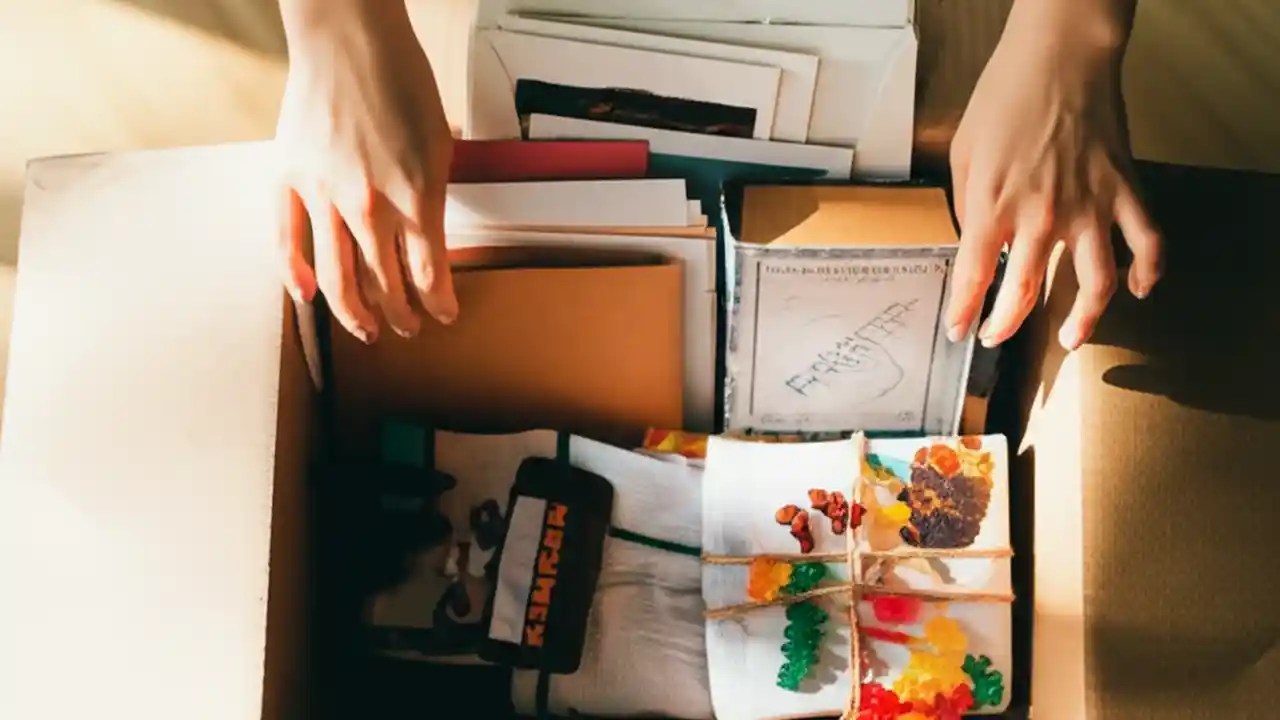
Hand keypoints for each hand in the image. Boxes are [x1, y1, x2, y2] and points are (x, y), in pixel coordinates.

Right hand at [275, 0, 456, 342]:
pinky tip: (308, 296)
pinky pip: (286, 241)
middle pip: (386, 284)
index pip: (429, 273)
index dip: (438, 304)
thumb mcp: (438, 145)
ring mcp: (324, 196)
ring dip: (357, 313)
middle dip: (402, 314)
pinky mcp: (288, 181)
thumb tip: (429, 243)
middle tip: (407, 328)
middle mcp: (369, 206)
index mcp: (415, 197)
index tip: (443, 316)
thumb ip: (431, 198)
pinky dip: (295, 275)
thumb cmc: (400, 83)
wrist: (348, 41)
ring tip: (370, 330)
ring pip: (338, 276)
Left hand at [946, 0, 1161, 351]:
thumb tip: (977, 241)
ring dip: (1083, 319)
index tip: (959, 331)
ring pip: (1094, 283)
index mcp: (993, 207)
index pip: (975, 277)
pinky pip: (1146, 241)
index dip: (964, 311)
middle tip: (996, 336)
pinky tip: (1140, 290)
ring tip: (1070, 338)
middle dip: (1006, 323)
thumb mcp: (963, 153)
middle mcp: (1042, 216)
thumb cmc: (1003, 99)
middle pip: (1025, 291)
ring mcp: (1089, 207)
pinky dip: (1148, 270)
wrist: (1059, 58)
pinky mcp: (1124, 191)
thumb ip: (968, 204)